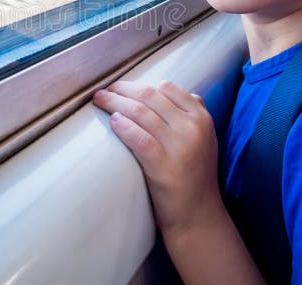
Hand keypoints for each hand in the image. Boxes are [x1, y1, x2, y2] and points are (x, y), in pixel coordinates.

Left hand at [93, 80, 222, 234]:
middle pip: (150, 96)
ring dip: (114, 103)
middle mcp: (193, 128)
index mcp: (202, 117)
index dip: (139, 85)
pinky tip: (113, 122)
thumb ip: (187, 112)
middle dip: (122, 90)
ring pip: (140, 112)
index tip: (121, 88)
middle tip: (103, 91)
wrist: (198, 215)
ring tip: (99, 101)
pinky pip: (138, 138)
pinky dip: (123, 126)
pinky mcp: (164, 166)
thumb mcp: (202, 137)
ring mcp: (180, 147)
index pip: (166, 88)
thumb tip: (158, 89)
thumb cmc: (193, 174)